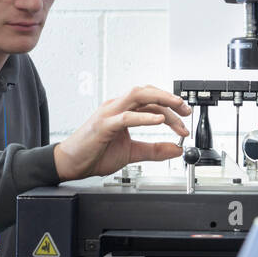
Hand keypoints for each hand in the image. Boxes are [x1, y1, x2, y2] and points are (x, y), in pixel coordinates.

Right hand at [53, 85, 190, 180]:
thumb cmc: (95, 153)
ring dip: (160, 99)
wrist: (70, 164)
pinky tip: (158, 120)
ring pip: (138, 96)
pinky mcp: (103, 125)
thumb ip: (154, 149)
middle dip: (170, 98)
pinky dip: (144, 117)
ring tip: (177, 107)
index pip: (152, 102)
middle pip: (147, 92)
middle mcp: (117, 106)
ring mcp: (109, 113)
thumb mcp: (131, 152)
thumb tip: (175, 148)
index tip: (185, 122)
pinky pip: (126, 117)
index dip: (171, 109)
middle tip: (186, 111)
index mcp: (123, 110)